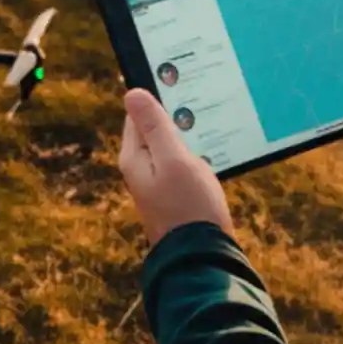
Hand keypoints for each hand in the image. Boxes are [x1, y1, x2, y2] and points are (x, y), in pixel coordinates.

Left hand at [118, 89, 233, 245]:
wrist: (203, 256)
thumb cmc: (189, 206)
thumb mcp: (174, 159)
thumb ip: (154, 126)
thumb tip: (132, 93)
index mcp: (134, 157)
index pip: (137, 114)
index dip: (157, 100)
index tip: (181, 88)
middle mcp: (140, 169)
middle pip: (153, 130)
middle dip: (173, 118)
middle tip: (199, 106)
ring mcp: (157, 183)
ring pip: (169, 147)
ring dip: (186, 137)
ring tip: (208, 126)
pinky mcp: (174, 194)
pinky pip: (180, 164)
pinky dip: (194, 155)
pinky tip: (210, 153)